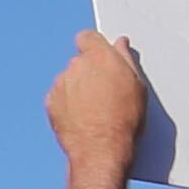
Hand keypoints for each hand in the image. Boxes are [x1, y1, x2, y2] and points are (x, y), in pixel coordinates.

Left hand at [48, 30, 151, 171]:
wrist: (100, 151)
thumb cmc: (123, 122)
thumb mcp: (137, 87)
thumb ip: (125, 59)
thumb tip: (119, 44)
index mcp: (99, 56)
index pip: (88, 37)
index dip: (94, 46)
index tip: (100, 56)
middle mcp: (76, 65)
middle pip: (80, 61)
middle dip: (89, 72)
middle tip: (105, 92)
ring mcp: (61, 84)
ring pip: (69, 79)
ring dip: (78, 89)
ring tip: (95, 111)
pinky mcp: (50, 102)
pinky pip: (59, 97)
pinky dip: (67, 104)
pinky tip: (82, 119)